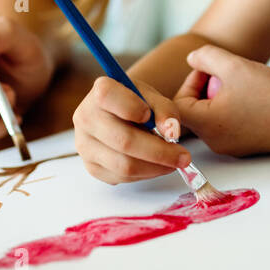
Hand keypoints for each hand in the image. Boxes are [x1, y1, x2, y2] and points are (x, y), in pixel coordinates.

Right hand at [72, 75, 189, 183]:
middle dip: (160, 152)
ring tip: (174, 162)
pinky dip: (145, 174)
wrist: (119, 117)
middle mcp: (85, 117)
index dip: (131, 107)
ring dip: (156, 167)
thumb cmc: (138, 103)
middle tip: (184, 156)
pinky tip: (156, 165)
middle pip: (123, 140)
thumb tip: (171, 132)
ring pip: (124, 165)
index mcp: (99, 91)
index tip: (149, 116)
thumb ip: (165, 110)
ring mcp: (85, 145)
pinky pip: (121, 177)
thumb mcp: (153, 97)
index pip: (108, 96)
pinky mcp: (91, 167)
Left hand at [174, 45, 269, 156]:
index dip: (189, 82)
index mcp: (206, 125)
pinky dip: (231, 109)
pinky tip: (251, 98)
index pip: (177, 105)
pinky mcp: (243, 146)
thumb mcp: (233, 65)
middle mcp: (214, 142)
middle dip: (204, 88)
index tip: (210, 70)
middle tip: (225, 74)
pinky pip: (226, 126)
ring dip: (218, 97)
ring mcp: (229, 147)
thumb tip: (191, 60)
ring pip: (210, 118)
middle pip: (193, 111)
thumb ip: (206, 57)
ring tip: (239, 84)